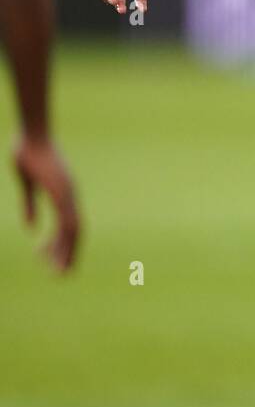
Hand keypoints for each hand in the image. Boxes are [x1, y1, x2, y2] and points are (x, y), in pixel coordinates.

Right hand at [13, 134, 79, 270]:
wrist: (32, 132)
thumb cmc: (27, 151)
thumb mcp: (26, 183)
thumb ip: (30, 205)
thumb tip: (32, 228)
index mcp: (63, 194)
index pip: (70, 225)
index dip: (63, 243)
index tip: (51, 258)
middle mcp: (70, 195)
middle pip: (76, 232)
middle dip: (69, 254)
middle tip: (61, 275)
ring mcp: (67, 193)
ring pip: (73, 231)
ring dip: (66, 253)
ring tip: (57, 273)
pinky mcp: (61, 191)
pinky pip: (66, 220)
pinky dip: (61, 238)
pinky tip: (48, 251)